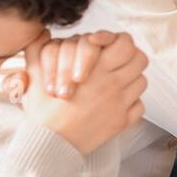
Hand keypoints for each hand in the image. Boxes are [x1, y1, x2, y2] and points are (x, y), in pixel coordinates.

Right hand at [9, 32, 147, 154]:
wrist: (49, 144)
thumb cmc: (42, 110)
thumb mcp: (35, 75)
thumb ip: (40, 50)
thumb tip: (42, 33)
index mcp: (96, 69)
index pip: (124, 43)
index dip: (115, 39)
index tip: (101, 45)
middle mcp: (113, 84)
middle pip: (139, 59)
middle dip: (128, 56)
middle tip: (114, 60)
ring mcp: (120, 104)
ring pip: (141, 81)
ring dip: (130, 78)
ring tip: (113, 81)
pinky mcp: (122, 121)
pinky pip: (139, 105)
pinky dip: (131, 101)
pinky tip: (115, 102)